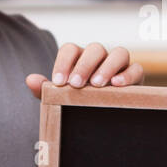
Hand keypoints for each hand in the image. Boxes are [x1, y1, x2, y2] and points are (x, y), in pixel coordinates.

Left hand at [25, 42, 144, 97]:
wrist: (101, 118)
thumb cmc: (78, 103)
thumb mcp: (59, 98)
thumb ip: (44, 90)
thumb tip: (30, 80)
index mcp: (79, 59)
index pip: (70, 49)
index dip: (64, 62)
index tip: (58, 81)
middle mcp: (100, 58)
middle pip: (95, 48)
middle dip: (85, 65)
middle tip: (76, 84)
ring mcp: (120, 65)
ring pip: (119, 52)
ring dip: (108, 67)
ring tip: (97, 85)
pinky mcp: (135, 76)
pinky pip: (137, 68)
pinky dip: (128, 75)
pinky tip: (117, 86)